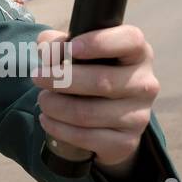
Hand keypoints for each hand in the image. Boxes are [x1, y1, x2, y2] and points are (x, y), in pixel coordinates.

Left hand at [31, 25, 158, 172]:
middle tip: (37, 77)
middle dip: (60, 79)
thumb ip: (58, 43)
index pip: (130, 40)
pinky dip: (59, 129)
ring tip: (43, 100)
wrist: (109, 115)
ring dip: (56, 106)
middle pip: (101, 81)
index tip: (70, 48)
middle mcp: (144, 83)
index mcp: (137, 52)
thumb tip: (46, 51)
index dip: (98, 42)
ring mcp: (139, 115)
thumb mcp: (77, 50)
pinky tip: (47, 120)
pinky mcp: (126, 142)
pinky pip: (87, 137)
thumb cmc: (91, 71)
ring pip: (88, 113)